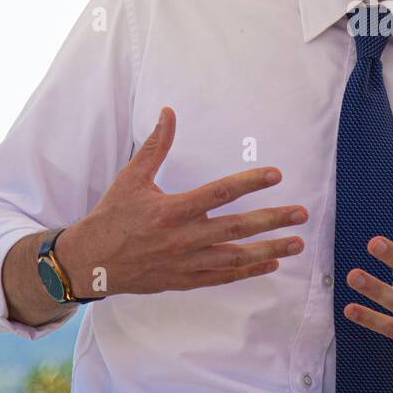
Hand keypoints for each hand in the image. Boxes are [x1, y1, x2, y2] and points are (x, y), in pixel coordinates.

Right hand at [59, 106, 307, 297]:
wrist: (90, 262)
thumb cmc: (112, 216)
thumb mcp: (131, 177)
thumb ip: (156, 145)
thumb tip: (168, 112)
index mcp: (172, 210)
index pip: (219, 193)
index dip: (250, 182)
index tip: (276, 175)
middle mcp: (183, 238)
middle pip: (237, 228)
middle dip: (273, 220)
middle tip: (301, 214)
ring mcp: (186, 262)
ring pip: (236, 257)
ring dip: (269, 250)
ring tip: (296, 243)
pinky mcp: (185, 279)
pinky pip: (223, 277)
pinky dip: (248, 272)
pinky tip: (270, 265)